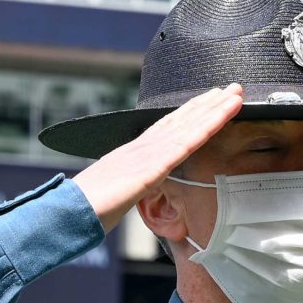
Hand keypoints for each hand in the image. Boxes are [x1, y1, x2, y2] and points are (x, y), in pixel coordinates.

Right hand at [75, 84, 245, 230]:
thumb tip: (134, 192)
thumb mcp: (116, 196)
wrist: (66, 214)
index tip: (211, 100)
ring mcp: (146, 155)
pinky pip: (184, 145)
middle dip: (208, 104)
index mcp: (134, 154)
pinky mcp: (150, 168)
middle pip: (181, 120)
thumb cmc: (87, 211)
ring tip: (235, 94)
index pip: (169, 128)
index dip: (191, 113)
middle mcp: (141, 148)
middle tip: (233, 88)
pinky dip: (204, 129)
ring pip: (187, 127)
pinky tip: (220, 117)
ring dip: (214, 109)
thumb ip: (130, 189)